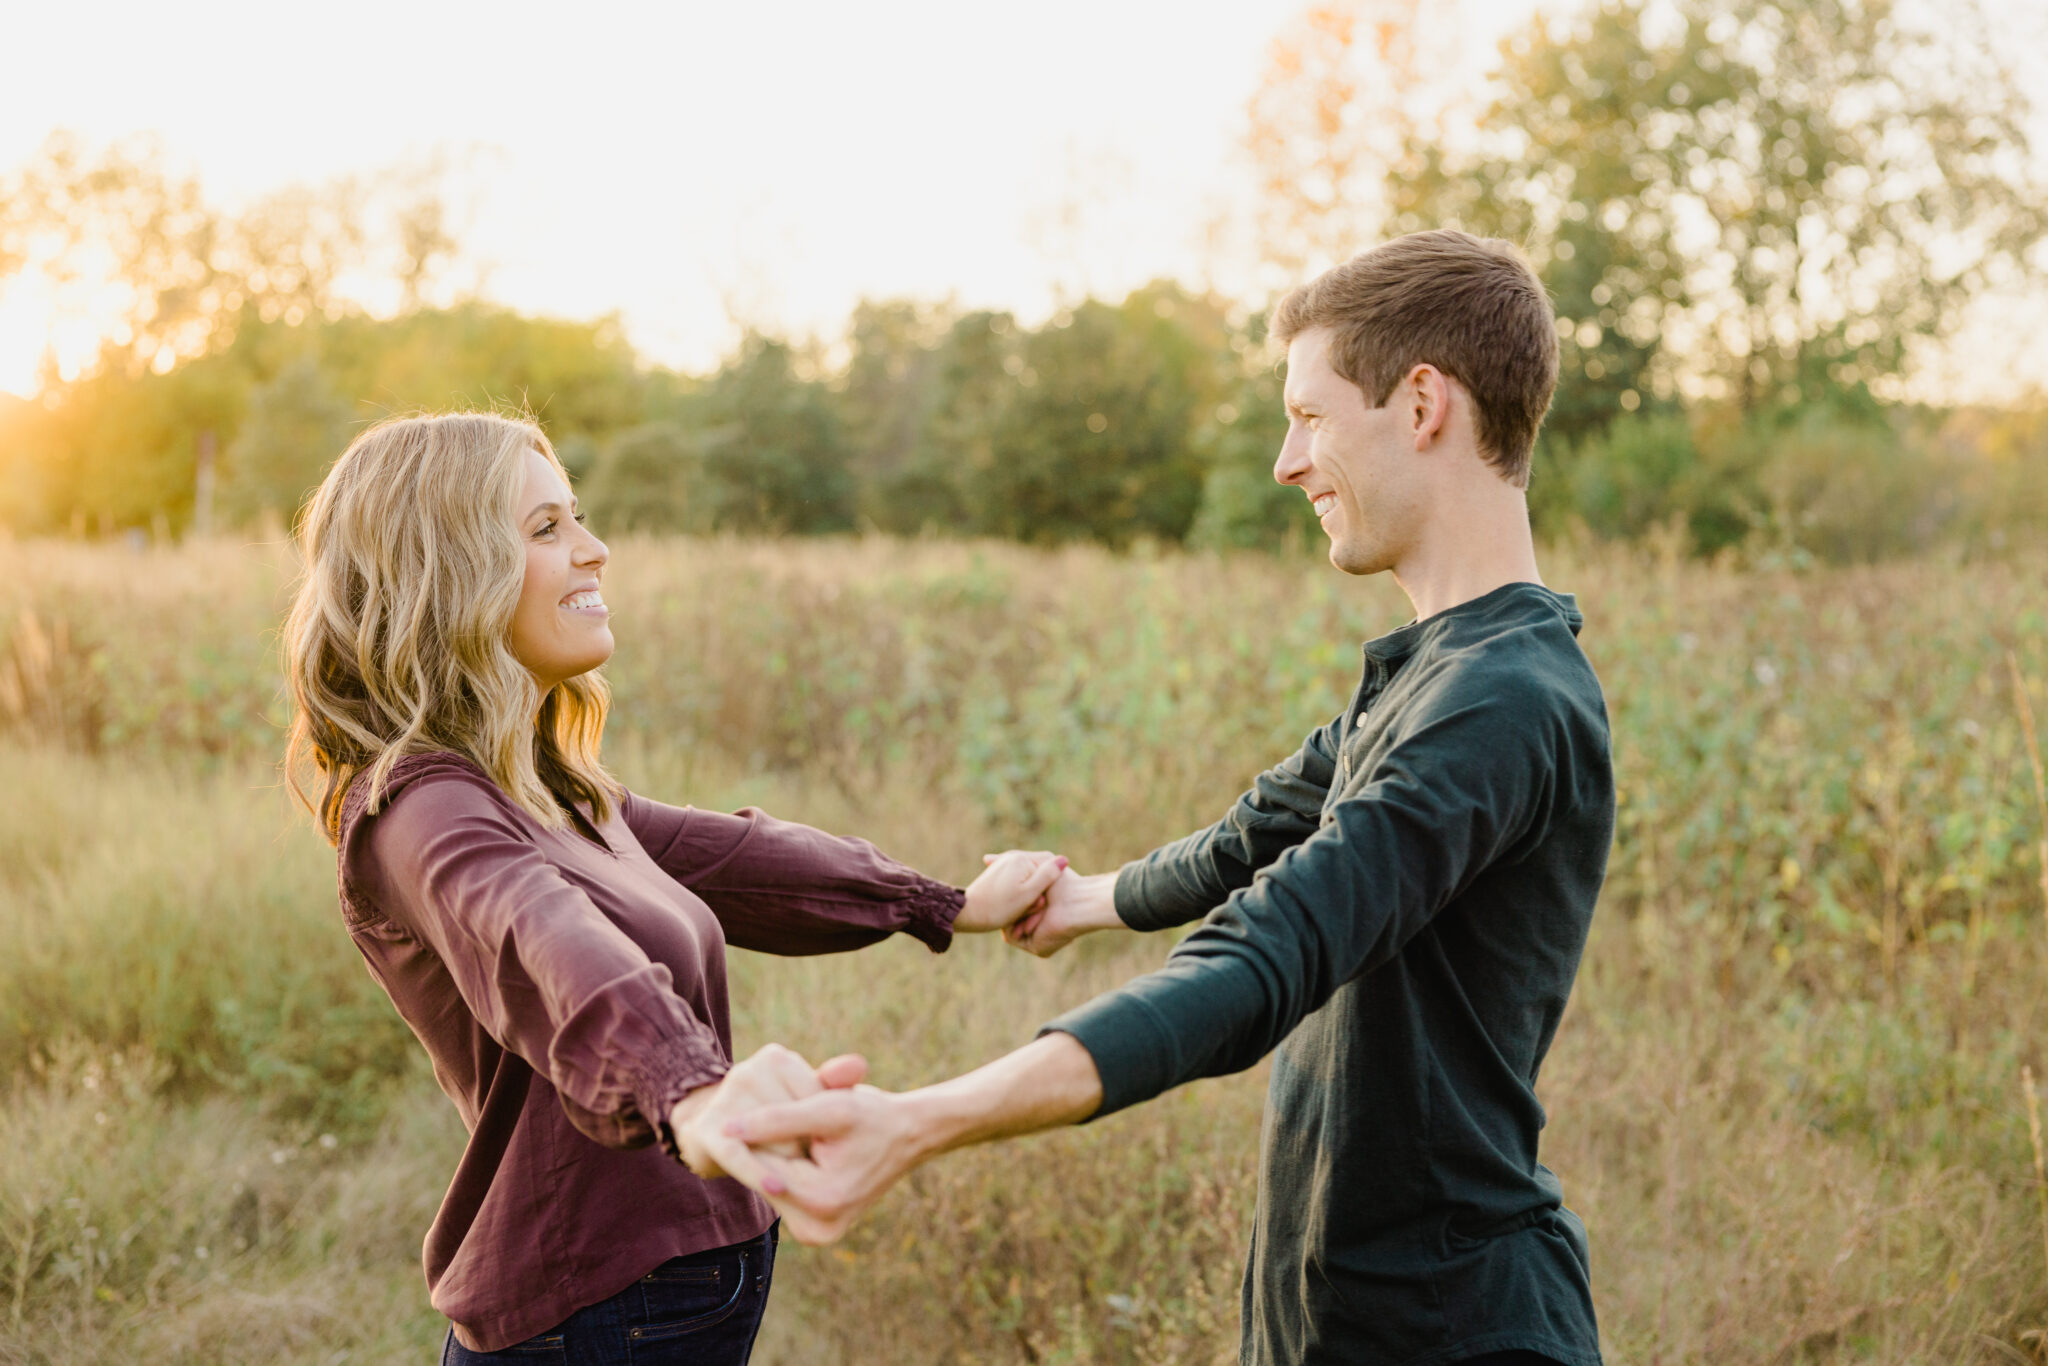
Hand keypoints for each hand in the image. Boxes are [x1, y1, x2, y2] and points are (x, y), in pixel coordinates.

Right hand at [671, 1044, 866, 1186]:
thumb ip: (833, 1086)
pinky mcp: (708, 1129)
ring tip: (782, 1169)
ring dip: (784, 1164)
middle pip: (795, 1121)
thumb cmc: (770, 1120)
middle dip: (805, 1146)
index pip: (816, 1098)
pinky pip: (740, 1155)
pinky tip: (779, 1187)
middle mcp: (748, 1071)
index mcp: (776, 1059)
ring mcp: (725, 1098)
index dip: (822, 1128)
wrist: (707, 1136)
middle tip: (802, 1159)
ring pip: (774, 1143)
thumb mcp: (805, 1099)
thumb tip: (860, 1065)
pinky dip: (759, 1172)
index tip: (822, 1143)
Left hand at [723, 1084, 921, 1244]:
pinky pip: (782, 1193)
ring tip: (766, 1130)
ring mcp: (816, 1234)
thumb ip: (779, 1119)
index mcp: (823, 1202)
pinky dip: (780, 1169)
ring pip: (769, 1186)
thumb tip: (726, 1128)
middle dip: (752, 1149)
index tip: (725, 1113)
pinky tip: (787, 1147)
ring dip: (764, 1159)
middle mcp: (817, 1229)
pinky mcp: (814, 1228)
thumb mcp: (830, 1108)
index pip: (761, 1167)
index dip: (743, 1138)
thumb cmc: (872, 1116)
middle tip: (746, 1116)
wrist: (908, 1136)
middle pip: (763, 1180)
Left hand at [954, 849, 1068, 932]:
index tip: (1035, 906)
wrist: (970, 913)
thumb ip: (1047, 876)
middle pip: (1037, 878)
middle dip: (1035, 895)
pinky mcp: (999, 873)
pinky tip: (1011, 907)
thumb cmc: (1000, 907)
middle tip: (1025, 910)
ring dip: (1027, 898)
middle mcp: (1012, 857)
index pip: (1047, 874)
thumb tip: (1064, 859)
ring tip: (1015, 910)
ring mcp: (1005, 864)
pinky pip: (1017, 885)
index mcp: (1021, 858)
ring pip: (1028, 883)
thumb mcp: (1029, 894)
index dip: (1044, 893)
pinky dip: (1018, 896)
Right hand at [1003, 869, 1122, 956]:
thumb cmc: (1064, 881)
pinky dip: (1018, 925)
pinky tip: (1031, 914)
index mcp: (1038, 909)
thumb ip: (1012, 859)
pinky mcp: (1039, 948)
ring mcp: (1038, 938)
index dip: (1002, 896)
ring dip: (1014, 913)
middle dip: (1005, 905)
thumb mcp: (1035, 863)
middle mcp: (1038, 925)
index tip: (992, 887)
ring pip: (1008, 927)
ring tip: (1030, 902)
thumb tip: (986, 859)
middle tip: (1003, 895)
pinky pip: (1014, 937)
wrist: (1079, 900)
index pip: (1011, 906)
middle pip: (1007, 917)